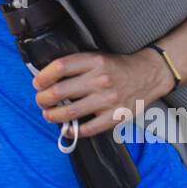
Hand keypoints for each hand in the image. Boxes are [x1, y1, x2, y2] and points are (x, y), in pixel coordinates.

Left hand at [31, 49, 171, 139]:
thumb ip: (75, 65)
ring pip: (69, 112)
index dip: (43, 77)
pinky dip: (74, 130)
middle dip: (42, 98)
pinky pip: (88, 129)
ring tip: (48, 114)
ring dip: (52, 115)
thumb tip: (47, 78)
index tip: (37, 83)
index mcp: (94, 62)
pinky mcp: (115, 116)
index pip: (59, 67)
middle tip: (40, 100)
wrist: (148, 75)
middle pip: (59, 91)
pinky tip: (68, 128)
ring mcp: (108, 99)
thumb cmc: (118, 67)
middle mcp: (100, 80)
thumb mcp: (97, 57)